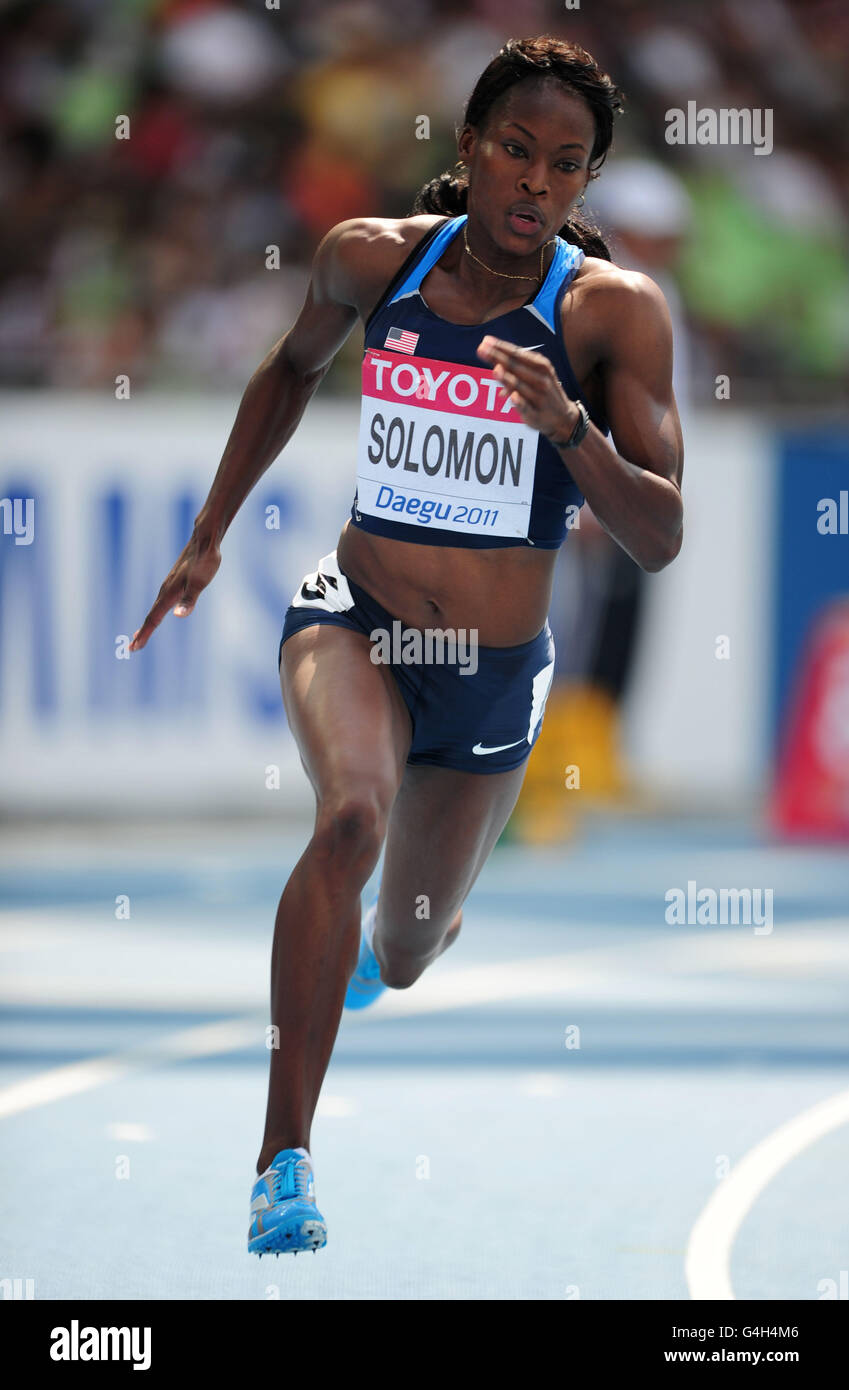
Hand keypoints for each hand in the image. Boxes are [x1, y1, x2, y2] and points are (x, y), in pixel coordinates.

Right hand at [129, 527, 220, 650]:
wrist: (204, 539)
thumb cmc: (204, 561)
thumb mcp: (199, 582)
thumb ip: (189, 599)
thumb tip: (178, 615)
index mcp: (169, 593)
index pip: (154, 618)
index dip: (145, 634)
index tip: (134, 647)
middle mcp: (165, 590)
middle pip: (151, 616)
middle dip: (142, 633)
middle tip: (132, 647)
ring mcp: (169, 585)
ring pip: (155, 608)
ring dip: (147, 624)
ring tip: (141, 635)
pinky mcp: (175, 581)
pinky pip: (161, 601)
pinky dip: (156, 612)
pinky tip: (158, 613)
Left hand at [476, 335, 578, 444]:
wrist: (563, 417)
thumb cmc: (544, 390)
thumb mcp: (536, 374)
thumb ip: (516, 367)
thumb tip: (493, 362)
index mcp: (542, 365)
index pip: (518, 354)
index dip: (501, 347)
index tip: (485, 341)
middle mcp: (541, 379)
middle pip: (516, 367)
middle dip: (498, 357)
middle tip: (481, 349)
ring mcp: (539, 397)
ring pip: (519, 385)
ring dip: (507, 378)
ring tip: (495, 370)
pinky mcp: (536, 414)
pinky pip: (526, 407)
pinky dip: (520, 402)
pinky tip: (513, 397)